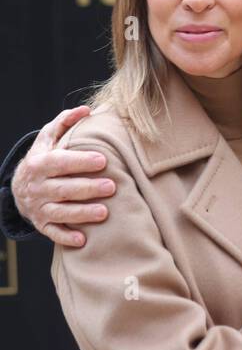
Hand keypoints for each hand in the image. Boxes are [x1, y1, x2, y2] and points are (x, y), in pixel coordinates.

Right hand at [10, 107, 115, 246]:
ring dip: (82, 213)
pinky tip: (82, 240)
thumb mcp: (47, 138)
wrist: (20, 186)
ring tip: (104, 212)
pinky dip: (66, 237)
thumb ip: (64, 122)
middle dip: (87, 188)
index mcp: (40, 164)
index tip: (102, 160)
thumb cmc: (43, 159)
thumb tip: (86, 109)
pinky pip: (53, 233)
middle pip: (64, 189)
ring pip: (60, 212)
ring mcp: (39, 207)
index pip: (60, 162)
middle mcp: (38, 187)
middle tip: (111, 186)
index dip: (80, 161)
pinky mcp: (41, 224)